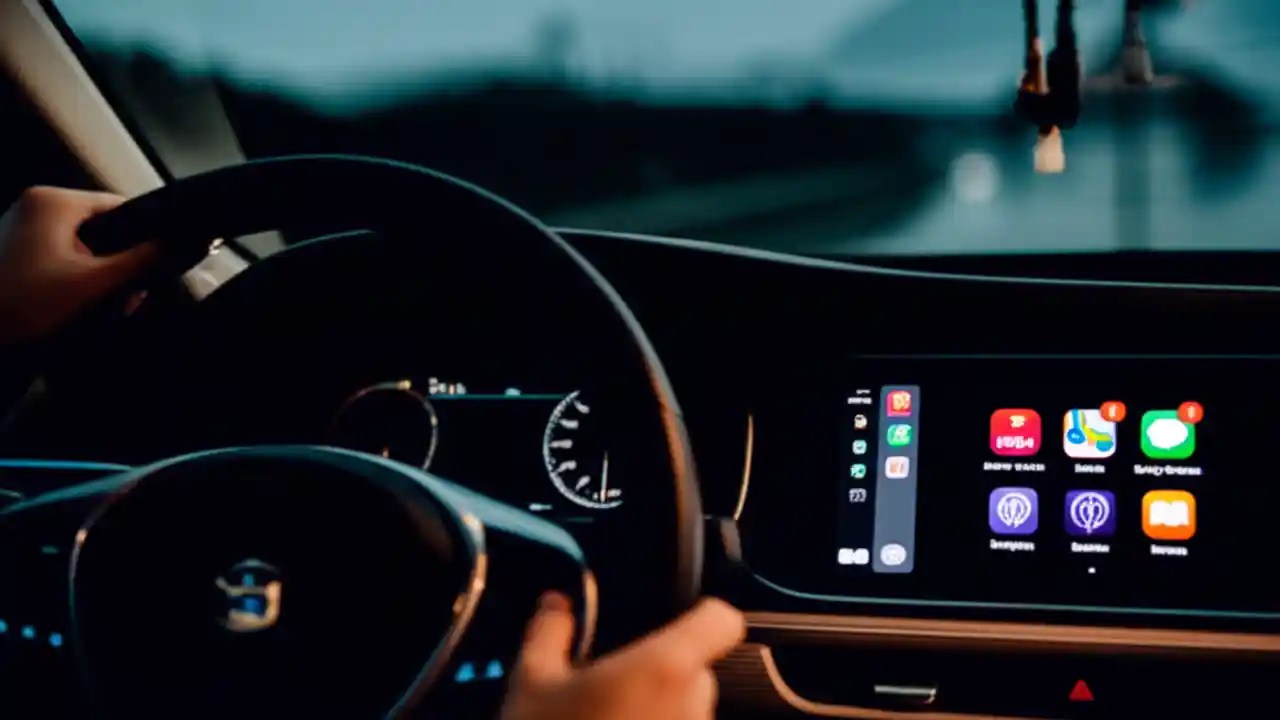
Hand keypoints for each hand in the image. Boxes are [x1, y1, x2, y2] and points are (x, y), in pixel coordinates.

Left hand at [0, 187, 155, 346]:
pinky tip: (87, 295)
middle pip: (102, 223)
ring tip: (115, 299)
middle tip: (135, 291)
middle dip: (121, 257)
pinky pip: (63, 248)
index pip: (118, 204)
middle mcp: (37, 203)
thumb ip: (137, 262)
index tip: (157, 261)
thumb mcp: (93, 283)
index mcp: (54, 201)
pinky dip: (79, 269)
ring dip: (102, 267)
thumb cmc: (30, 301)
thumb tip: (168, 246)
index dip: (143, 232)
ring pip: (84, 238)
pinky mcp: (17, 242)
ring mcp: (23, 221)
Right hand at [501, 593, 745, 719]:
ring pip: (689, 714)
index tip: (679, 619)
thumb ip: (550, 630)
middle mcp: (692, 706)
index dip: (704, 614)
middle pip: (699, 671)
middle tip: (616, 689)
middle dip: (663, 675)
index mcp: (664, 667)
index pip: (722, 620)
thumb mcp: (532, 683)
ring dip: (660, 715)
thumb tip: (556, 604)